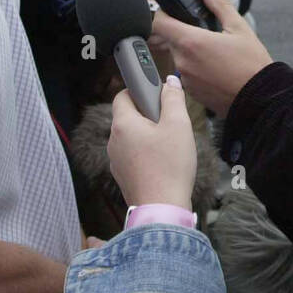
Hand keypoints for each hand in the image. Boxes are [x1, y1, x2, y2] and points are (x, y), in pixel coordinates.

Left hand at [107, 76, 195, 209]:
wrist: (162, 209)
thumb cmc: (169, 167)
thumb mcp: (178, 125)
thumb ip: (173, 99)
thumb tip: (170, 82)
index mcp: (123, 124)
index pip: (123, 95)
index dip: (141, 90)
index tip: (157, 95)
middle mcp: (114, 141)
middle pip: (129, 117)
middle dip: (149, 115)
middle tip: (170, 122)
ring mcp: (116, 161)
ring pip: (132, 138)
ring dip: (149, 136)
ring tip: (170, 146)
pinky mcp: (123, 176)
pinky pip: (134, 156)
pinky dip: (147, 154)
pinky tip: (164, 163)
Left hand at [149, 0, 273, 116]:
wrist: (262, 98)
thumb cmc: (252, 65)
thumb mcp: (239, 28)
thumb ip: (219, 6)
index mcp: (191, 42)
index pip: (159, 23)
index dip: (162, 14)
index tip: (172, 12)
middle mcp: (183, 62)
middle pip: (170, 40)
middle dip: (183, 34)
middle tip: (204, 33)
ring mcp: (186, 80)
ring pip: (179, 58)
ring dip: (191, 52)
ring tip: (214, 53)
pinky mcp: (192, 93)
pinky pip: (187, 74)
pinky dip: (196, 68)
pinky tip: (215, 68)